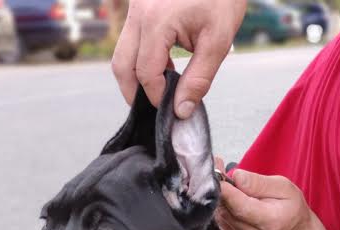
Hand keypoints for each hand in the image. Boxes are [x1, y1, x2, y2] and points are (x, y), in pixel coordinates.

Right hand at [112, 0, 246, 118]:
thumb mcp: (217, 39)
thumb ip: (199, 78)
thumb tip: (182, 110)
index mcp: (156, 21)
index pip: (145, 74)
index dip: (156, 97)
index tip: (171, 108)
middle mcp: (138, 13)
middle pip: (122, 66)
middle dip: (134, 93)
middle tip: (155, 107)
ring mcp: (135, 6)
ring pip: (121, 54)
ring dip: (135, 76)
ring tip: (161, 87)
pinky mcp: (139, 5)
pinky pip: (130, 40)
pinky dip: (140, 59)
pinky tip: (163, 66)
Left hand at [214, 157, 314, 229]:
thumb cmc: (289, 208)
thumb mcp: (284, 187)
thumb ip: (259, 183)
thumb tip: (236, 177)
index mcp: (269, 221)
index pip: (240, 206)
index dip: (225, 190)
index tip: (217, 173)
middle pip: (226, 209)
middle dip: (220, 187)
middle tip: (219, 168)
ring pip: (220, 213)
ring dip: (220, 196)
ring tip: (228, 182)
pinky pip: (219, 220)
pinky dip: (222, 206)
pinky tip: (231, 198)